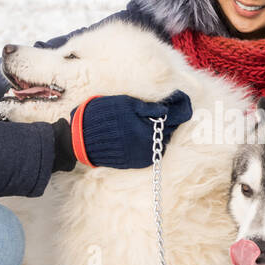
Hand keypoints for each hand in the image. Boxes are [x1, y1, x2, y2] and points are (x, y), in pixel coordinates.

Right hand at [69, 91, 192, 168]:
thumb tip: (166, 108)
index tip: (181, 102)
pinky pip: (150, 152)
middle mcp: (149, 147)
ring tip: (153, 122)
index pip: (173, 119)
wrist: (83, 139)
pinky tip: (143, 134)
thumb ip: (149, 108)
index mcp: (149, 130)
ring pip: (160, 142)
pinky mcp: (136, 163)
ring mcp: (143, 157)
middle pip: (168, 132)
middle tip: (168, 111)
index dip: (178, 109)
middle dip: (169, 121)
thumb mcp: (126, 104)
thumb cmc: (104, 116)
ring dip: (160, 133)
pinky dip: (150, 143)